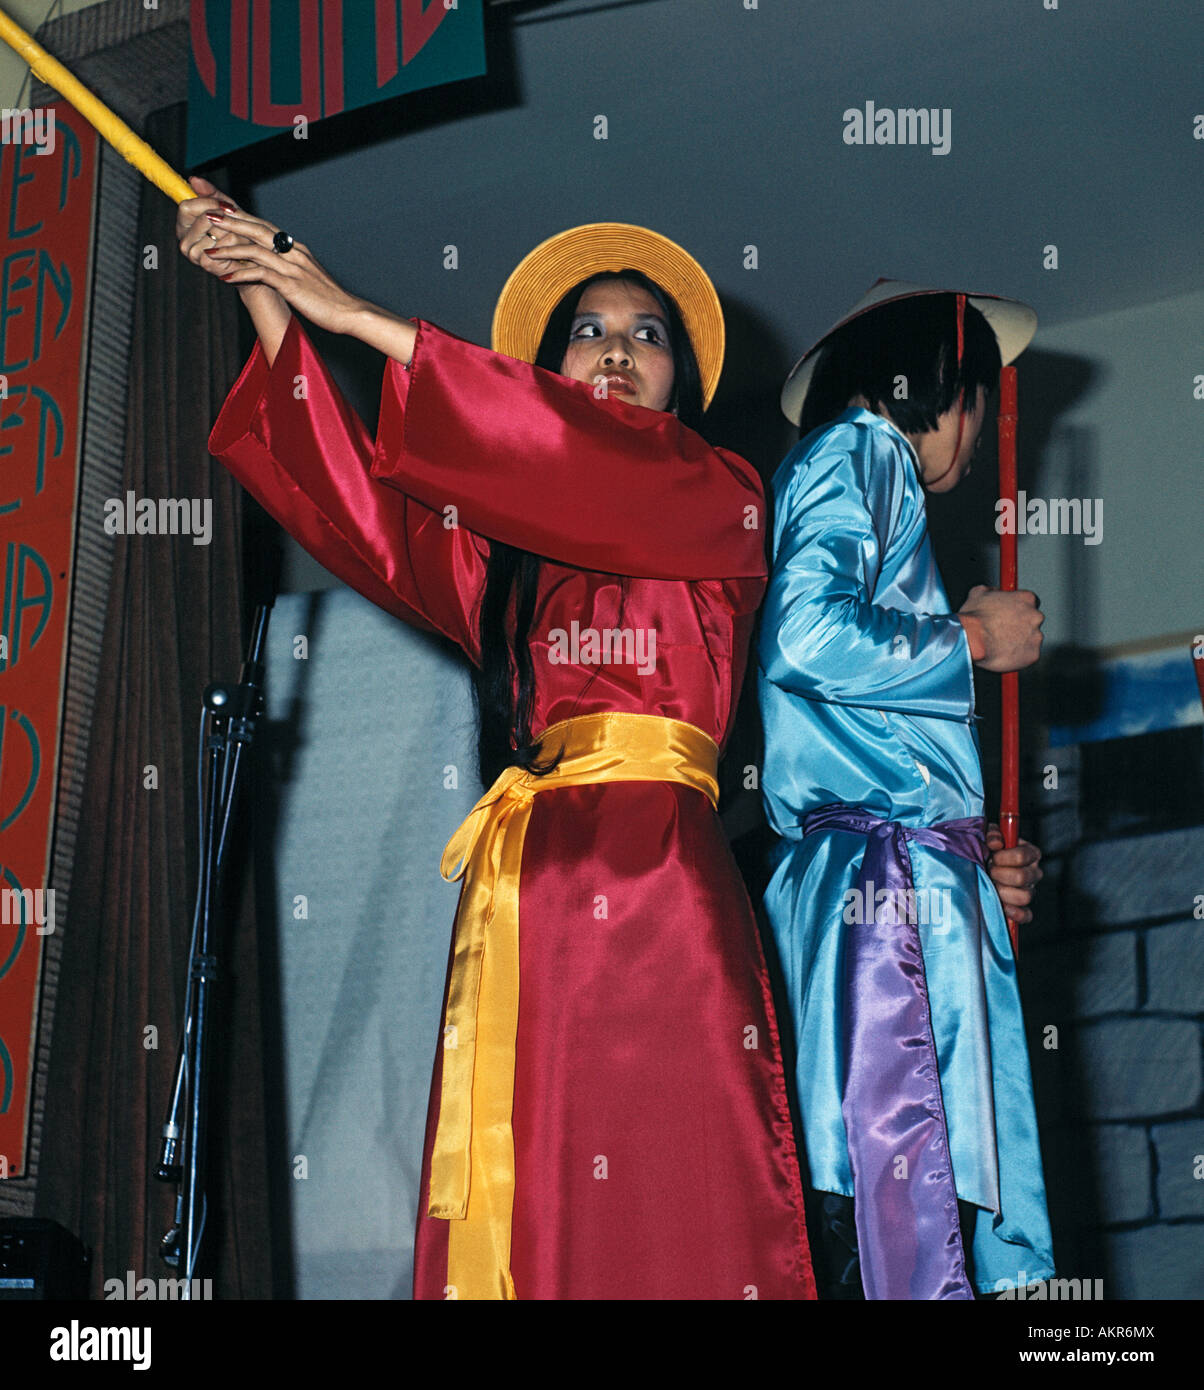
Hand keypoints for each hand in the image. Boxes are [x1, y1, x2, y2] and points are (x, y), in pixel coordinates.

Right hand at [177, 175, 248, 277]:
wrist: (251, 261)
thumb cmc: (237, 234)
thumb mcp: (225, 209)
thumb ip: (211, 194)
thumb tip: (194, 179)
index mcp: (184, 225)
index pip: (187, 206)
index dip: (208, 203)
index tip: (227, 206)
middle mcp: (184, 239)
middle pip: (203, 218)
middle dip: (226, 219)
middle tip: (239, 224)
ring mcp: (192, 253)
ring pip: (214, 232)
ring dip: (235, 232)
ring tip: (244, 237)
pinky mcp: (204, 263)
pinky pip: (220, 246)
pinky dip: (236, 245)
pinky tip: (242, 248)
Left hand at [179, 181, 363, 334]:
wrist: (349, 311)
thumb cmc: (328, 298)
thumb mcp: (306, 275)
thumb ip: (289, 265)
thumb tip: (272, 263)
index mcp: (295, 248)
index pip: (264, 226)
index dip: (242, 216)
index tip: (222, 210)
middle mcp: (293, 252)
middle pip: (257, 230)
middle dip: (231, 222)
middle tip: (209, 215)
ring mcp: (292, 267)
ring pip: (256, 250)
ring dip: (230, 249)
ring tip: (210, 250)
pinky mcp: (291, 285)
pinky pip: (262, 275)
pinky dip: (242, 274)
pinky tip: (227, 278)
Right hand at [957, 584, 1043, 671]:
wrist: (971, 640)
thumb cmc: (974, 618)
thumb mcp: (977, 594)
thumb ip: (991, 590)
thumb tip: (993, 591)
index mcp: (1026, 599)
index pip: (1031, 602)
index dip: (1019, 609)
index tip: (1011, 614)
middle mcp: (1035, 616)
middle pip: (1033, 621)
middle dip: (1020, 626)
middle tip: (1003, 630)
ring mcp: (1036, 636)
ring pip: (1030, 639)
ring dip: (1019, 641)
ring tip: (999, 643)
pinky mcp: (1033, 654)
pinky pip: (1027, 655)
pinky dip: (1018, 656)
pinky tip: (1003, 653)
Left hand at [986, 823, 1041, 924]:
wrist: (977, 866)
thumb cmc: (985, 849)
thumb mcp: (986, 835)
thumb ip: (992, 833)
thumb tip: (996, 843)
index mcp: (1030, 853)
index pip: (1023, 856)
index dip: (1004, 857)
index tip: (992, 856)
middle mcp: (1033, 872)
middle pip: (1023, 877)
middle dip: (1000, 875)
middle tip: (989, 871)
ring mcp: (1029, 890)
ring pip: (1025, 896)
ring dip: (1004, 892)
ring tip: (992, 886)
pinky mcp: (1022, 908)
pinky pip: (1026, 915)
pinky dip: (1015, 913)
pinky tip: (1003, 907)